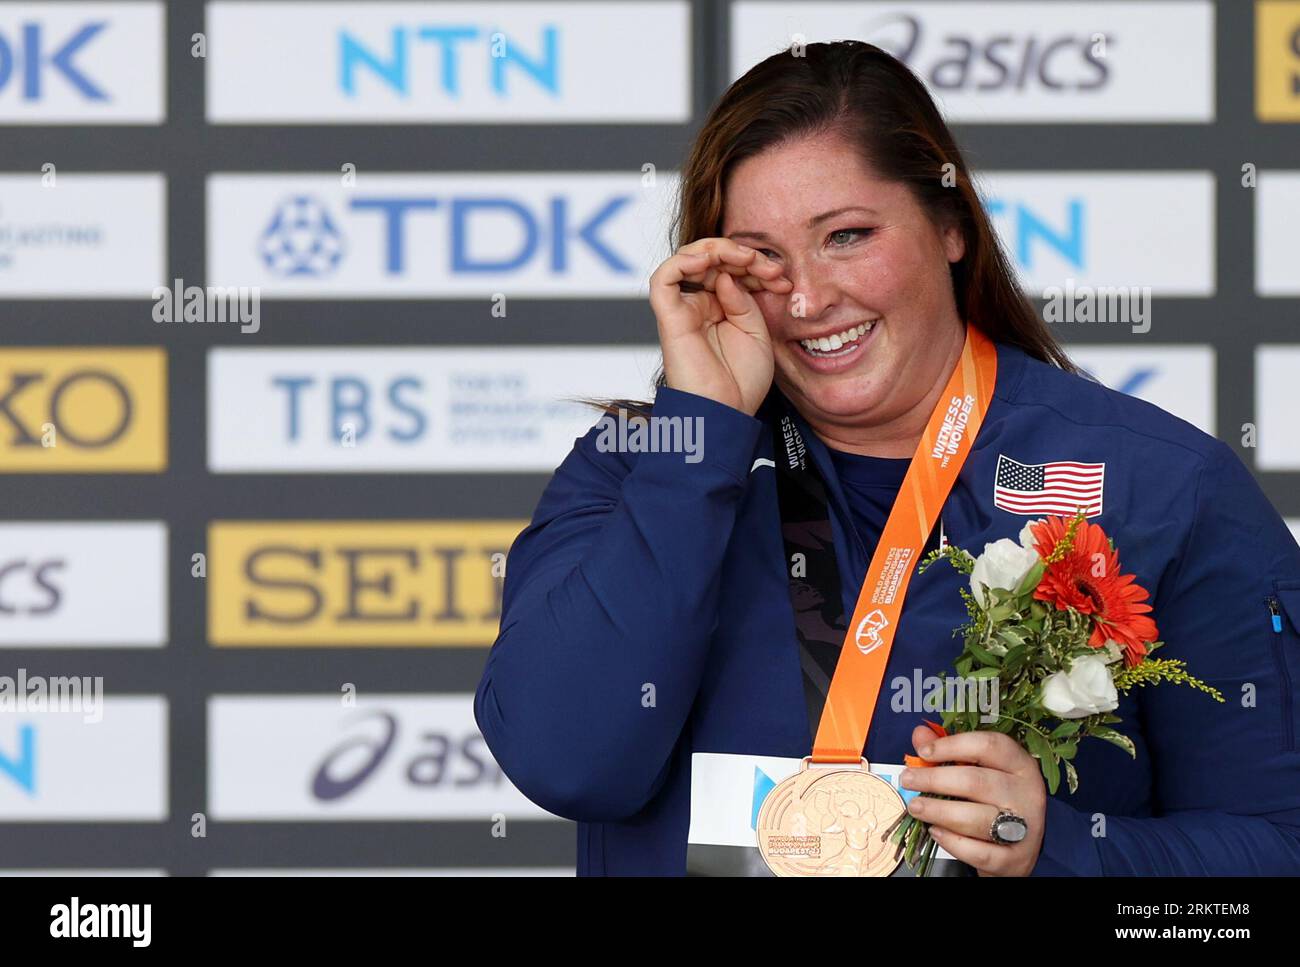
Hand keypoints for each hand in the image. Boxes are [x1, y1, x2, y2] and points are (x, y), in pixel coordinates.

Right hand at [648, 237, 792, 415]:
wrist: (727, 412)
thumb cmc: (741, 382)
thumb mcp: (756, 332)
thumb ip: (743, 299)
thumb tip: (726, 274)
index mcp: (721, 309)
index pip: (731, 270)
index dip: (756, 266)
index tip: (781, 278)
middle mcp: (700, 306)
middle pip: (711, 260)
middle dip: (743, 255)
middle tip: (769, 268)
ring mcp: (684, 310)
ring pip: (687, 260)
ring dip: (717, 250)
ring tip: (744, 258)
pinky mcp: (669, 317)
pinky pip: (663, 278)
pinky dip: (683, 261)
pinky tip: (710, 261)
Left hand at [899, 725, 1046, 875]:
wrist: (1019, 847)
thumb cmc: (994, 800)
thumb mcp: (979, 770)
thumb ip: (949, 751)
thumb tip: (920, 735)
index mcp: (1020, 764)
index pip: (988, 746)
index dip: (952, 746)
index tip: (924, 752)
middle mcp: (1028, 793)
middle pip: (976, 781)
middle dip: (934, 780)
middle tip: (907, 780)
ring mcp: (1025, 828)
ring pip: (975, 818)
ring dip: (938, 811)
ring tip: (915, 807)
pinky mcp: (1015, 858)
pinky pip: (978, 851)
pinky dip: (952, 842)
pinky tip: (935, 831)